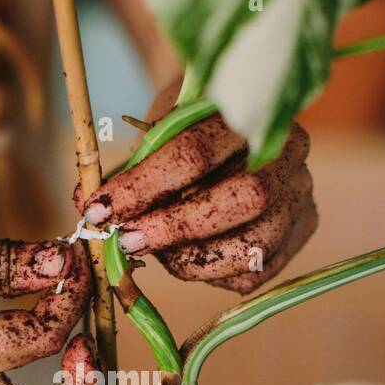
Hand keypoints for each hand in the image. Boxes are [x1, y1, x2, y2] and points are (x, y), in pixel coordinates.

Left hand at [77, 88, 316, 293]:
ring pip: (254, 246)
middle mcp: (290, 151)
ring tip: (157, 250)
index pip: (198, 153)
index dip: (143, 187)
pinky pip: (254, 273)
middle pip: (244, 200)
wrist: (232, 124)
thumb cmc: (186, 126)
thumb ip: (126, 167)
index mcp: (250, 111)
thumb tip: (83, 205)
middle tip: (128, 241)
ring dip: (192, 259)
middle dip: (176, 227)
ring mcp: (302, 194)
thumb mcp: (155, 129)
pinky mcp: (301, 231)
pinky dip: (211, 273)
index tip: (99, 210)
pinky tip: (187, 256)